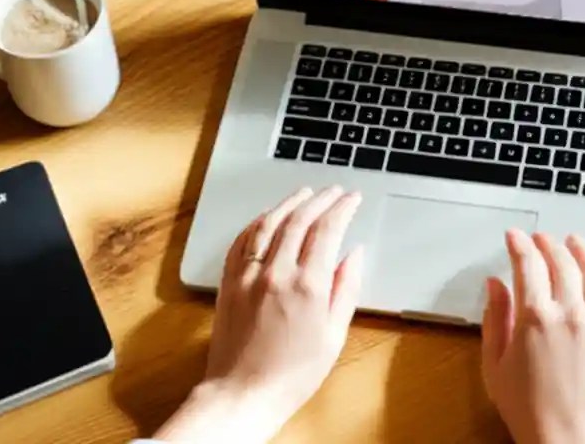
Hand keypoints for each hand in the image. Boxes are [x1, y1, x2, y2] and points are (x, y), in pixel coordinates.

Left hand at [154, 186, 364, 442]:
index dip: (343, 208)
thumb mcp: (334, 335)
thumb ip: (346, 289)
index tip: (352, 199)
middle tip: (333, 191)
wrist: (244, 393)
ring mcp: (248, 276)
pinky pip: (242, 242)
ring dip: (289, 203)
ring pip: (269, 223)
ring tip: (304, 193)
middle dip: (320, 199)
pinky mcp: (229, 283)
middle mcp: (277, 274)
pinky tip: (267, 217)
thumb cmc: (292, 374)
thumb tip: (355, 255)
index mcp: (308, 287)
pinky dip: (257, 223)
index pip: (328, 230)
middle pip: (299, 220)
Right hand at [481, 230, 584, 443]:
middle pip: (563, 262)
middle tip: (542, 239)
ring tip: (576, 243)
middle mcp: (572, 315)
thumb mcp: (495, 364)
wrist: (568, 441)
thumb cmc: (529, 410)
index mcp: (536, 318)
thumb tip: (495, 285)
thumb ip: (495, 318)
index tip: (515, 237)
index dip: (520, 245)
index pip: (528, 264)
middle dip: (549, 244)